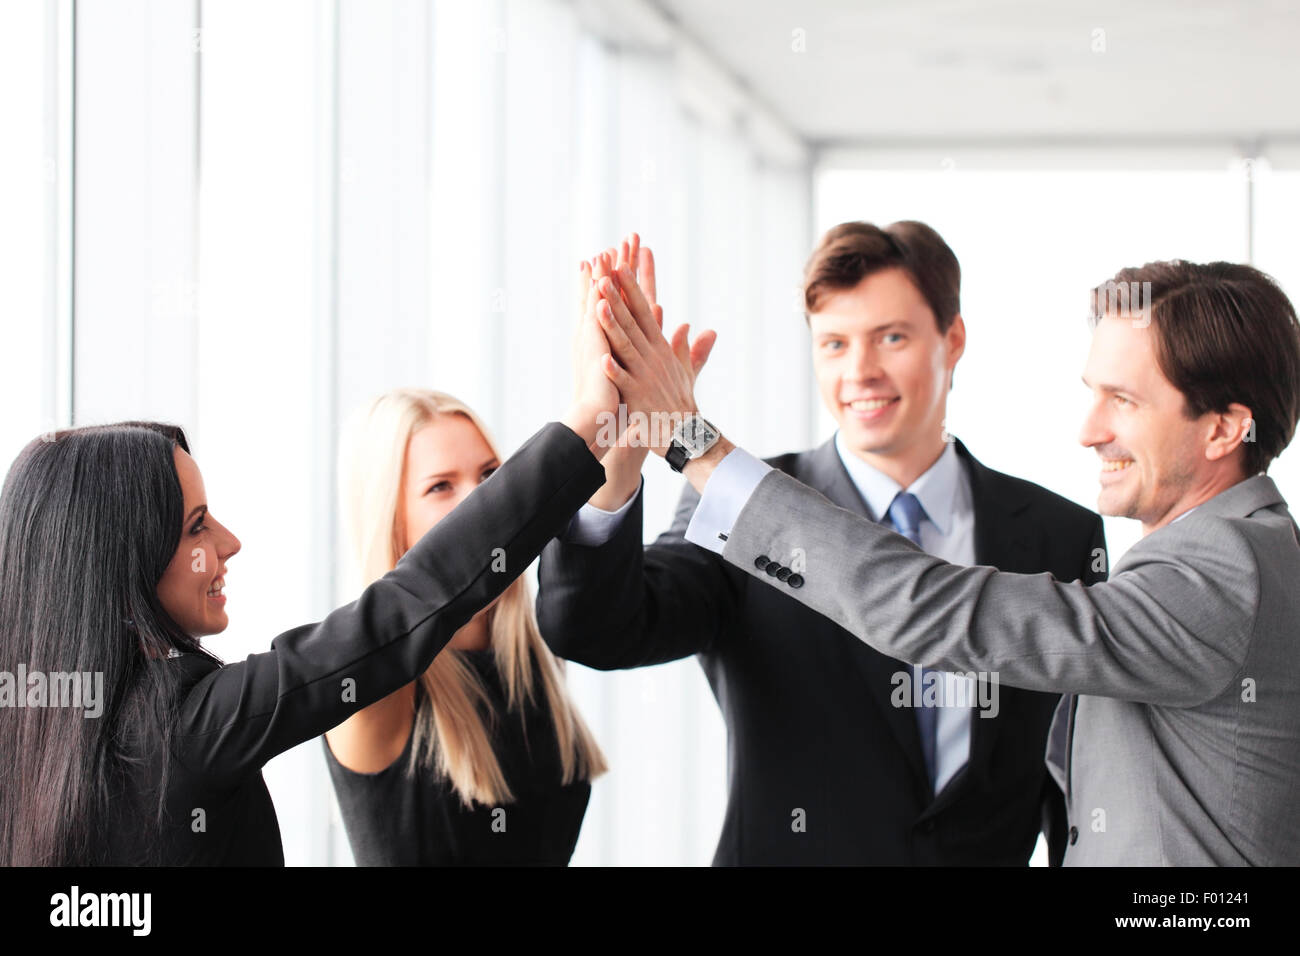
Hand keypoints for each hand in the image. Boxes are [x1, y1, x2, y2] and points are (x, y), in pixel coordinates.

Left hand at [594, 257, 715, 455]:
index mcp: (660, 348)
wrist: (686, 435)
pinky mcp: (638, 397)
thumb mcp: (687, 370)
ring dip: (612, 325)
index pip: (645, 311)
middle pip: (632, 322)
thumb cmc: (682, 402)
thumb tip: (695, 327)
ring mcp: (645, 376)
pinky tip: (603, 358)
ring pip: (626, 346)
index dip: (632, 289)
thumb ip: (688, 347)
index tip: (620, 266)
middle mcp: (652, 357)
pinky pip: (624, 382)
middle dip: (617, 297)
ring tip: (598, 305)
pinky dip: (614, 370)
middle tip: (603, 272)